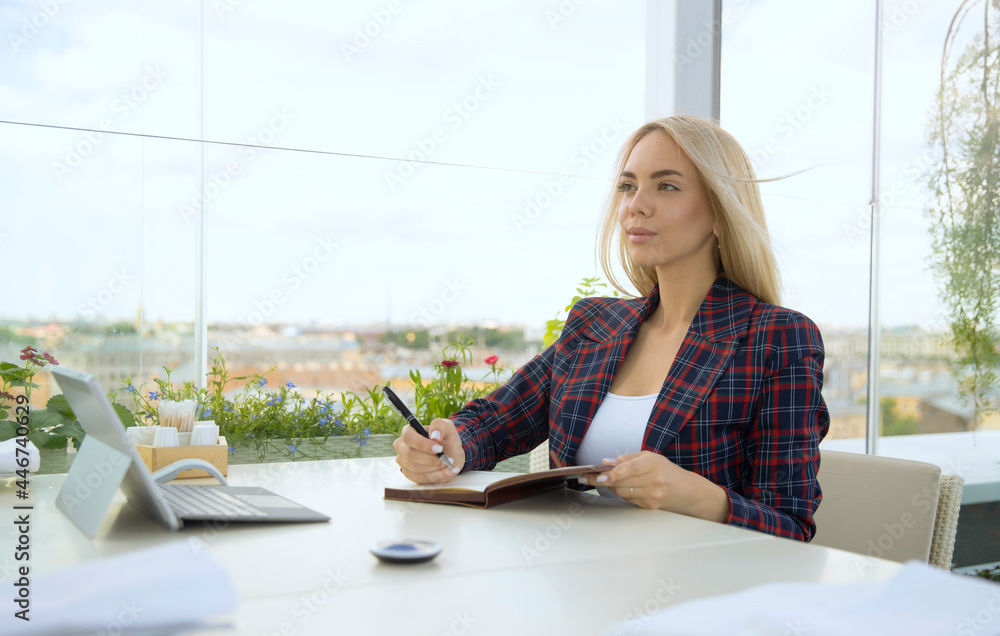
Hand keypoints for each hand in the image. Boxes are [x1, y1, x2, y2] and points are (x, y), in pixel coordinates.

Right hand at [392, 418, 465, 483]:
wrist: (450, 454)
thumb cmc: (445, 438)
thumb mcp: (447, 427)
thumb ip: (440, 425)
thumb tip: (434, 435)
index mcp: (408, 432)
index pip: (408, 437)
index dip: (423, 444)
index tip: (439, 449)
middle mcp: (402, 447)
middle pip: (410, 455)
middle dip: (431, 459)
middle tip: (447, 459)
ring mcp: (404, 462)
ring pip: (416, 469)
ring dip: (436, 468)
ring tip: (449, 464)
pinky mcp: (410, 474)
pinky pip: (420, 479)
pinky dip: (437, 477)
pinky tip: (448, 471)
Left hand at [578, 451, 729, 522]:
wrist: (685, 491)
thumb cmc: (666, 471)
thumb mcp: (649, 457)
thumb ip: (627, 459)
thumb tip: (606, 462)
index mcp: (653, 464)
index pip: (628, 469)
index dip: (611, 474)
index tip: (597, 475)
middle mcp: (653, 481)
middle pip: (621, 482)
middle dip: (602, 480)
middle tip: (586, 477)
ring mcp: (651, 496)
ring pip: (621, 492)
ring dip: (610, 486)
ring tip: (603, 480)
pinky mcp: (649, 507)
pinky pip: (627, 499)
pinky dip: (621, 492)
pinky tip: (620, 487)